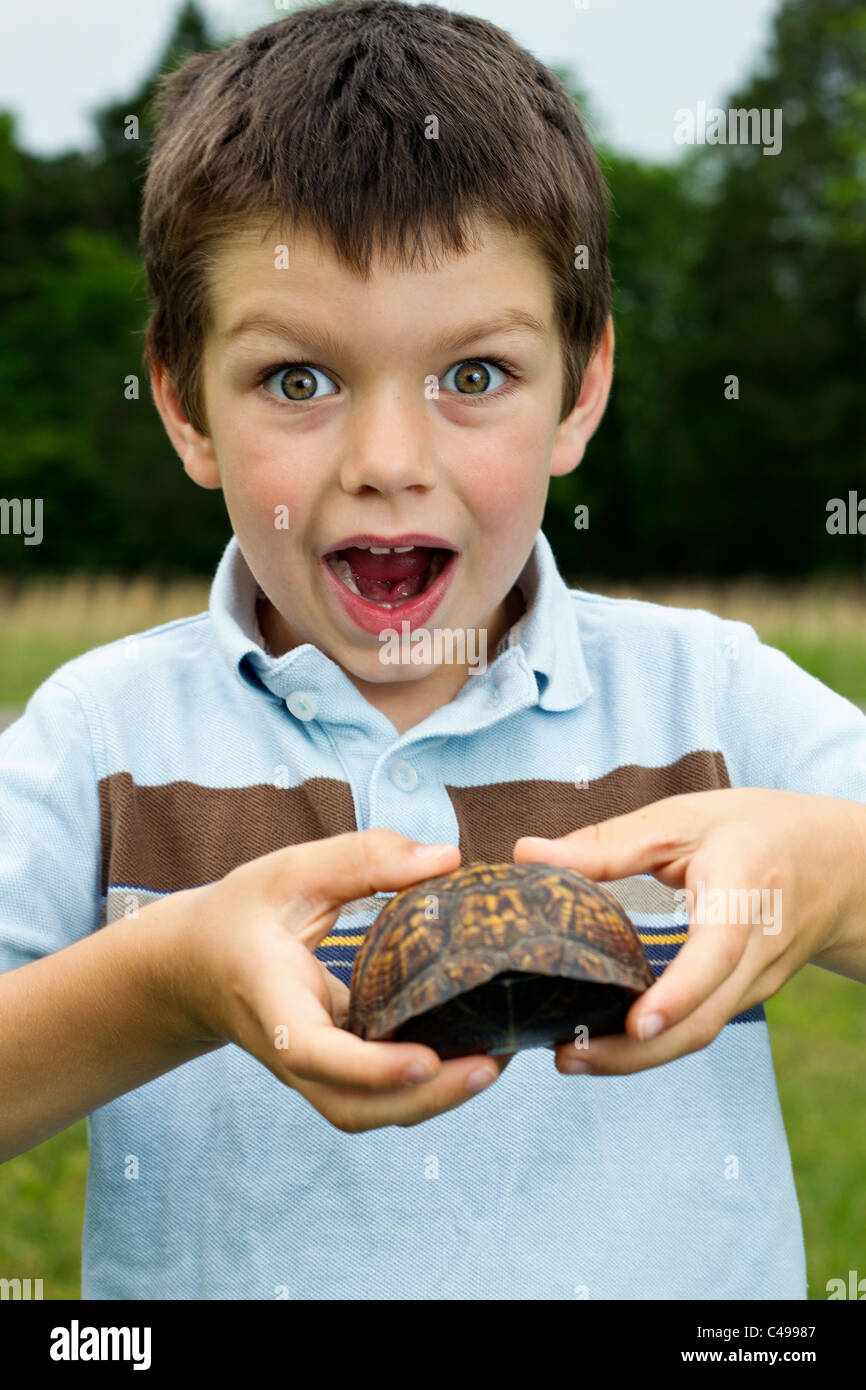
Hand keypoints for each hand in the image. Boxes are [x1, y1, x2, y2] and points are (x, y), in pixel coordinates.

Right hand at [171, 829, 510, 1130]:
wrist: (194, 964)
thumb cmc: (244, 913)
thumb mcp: (292, 870)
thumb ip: (363, 859)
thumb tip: (446, 858)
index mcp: (271, 998)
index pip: (312, 1051)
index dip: (369, 1067)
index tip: (425, 1060)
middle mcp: (289, 1048)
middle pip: (350, 1107)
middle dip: (421, 1101)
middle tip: (489, 1066)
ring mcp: (310, 1068)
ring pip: (365, 1112)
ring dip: (429, 1103)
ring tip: (492, 1063)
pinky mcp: (332, 1068)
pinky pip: (374, 1096)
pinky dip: (423, 1088)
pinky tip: (470, 1053)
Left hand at [515, 788, 865, 1074]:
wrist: (835, 863)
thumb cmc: (752, 830)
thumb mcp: (683, 818)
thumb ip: (608, 842)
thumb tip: (526, 854)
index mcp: (743, 891)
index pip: (718, 952)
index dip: (680, 991)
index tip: (638, 1022)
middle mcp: (756, 950)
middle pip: (703, 1019)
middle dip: (635, 1052)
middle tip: (565, 1056)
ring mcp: (756, 981)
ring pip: (700, 1034)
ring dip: (637, 1058)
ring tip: (569, 1057)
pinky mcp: (744, 996)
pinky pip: (700, 1026)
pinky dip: (654, 1043)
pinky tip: (602, 1040)